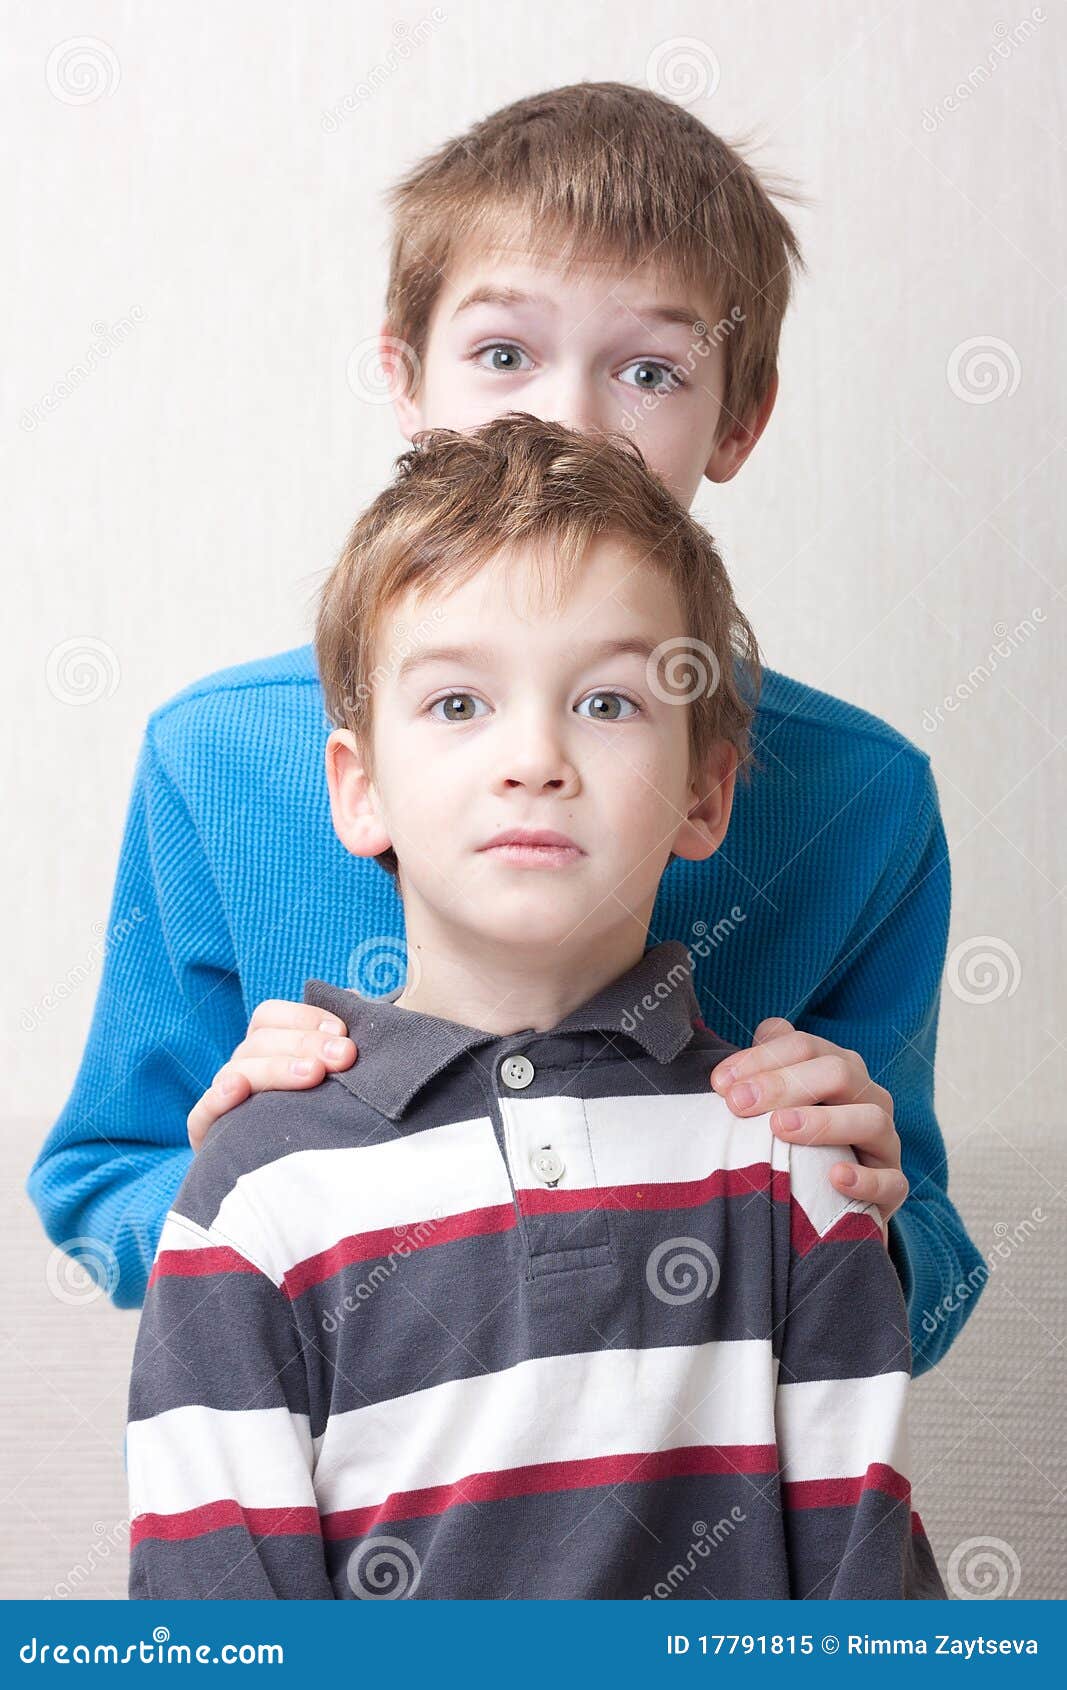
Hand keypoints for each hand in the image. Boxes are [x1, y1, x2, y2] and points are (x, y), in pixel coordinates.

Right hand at [187, 1001, 357, 1150]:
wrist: (296, 1182)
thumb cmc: (320, 1116)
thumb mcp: (332, 1074)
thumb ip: (338, 1039)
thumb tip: (355, 998)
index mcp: (265, 1047)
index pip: (270, 1016)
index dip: (304, 1016)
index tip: (342, 1031)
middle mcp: (242, 1067)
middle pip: (260, 1041)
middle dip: (305, 1043)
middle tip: (344, 1055)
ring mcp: (223, 1099)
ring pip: (237, 1071)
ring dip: (275, 1068)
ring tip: (313, 1075)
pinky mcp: (209, 1135)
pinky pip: (203, 1113)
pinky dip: (217, 1098)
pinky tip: (238, 1090)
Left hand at [709, 1017, 906, 1241]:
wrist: (829, 1202)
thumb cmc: (796, 1141)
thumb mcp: (779, 1101)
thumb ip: (767, 1066)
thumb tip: (752, 1041)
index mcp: (840, 1069)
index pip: (805, 1046)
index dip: (761, 1059)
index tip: (720, 1084)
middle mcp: (868, 1098)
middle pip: (838, 1072)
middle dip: (784, 1084)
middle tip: (739, 1104)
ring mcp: (885, 1142)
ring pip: (872, 1120)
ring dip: (824, 1122)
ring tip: (779, 1128)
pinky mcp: (894, 1186)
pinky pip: (891, 1181)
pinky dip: (865, 1178)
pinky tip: (834, 1177)